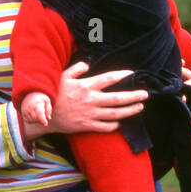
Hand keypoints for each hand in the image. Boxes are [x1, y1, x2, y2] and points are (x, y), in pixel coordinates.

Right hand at [20, 91, 51, 126]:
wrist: (30, 94)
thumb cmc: (40, 98)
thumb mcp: (47, 101)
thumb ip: (49, 109)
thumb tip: (48, 118)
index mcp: (36, 104)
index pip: (39, 113)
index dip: (42, 119)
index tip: (46, 124)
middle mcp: (29, 108)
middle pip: (36, 118)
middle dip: (41, 119)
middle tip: (44, 114)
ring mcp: (25, 111)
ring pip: (32, 121)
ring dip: (38, 120)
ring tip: (39, 113)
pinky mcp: (23, 114)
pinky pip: (29, 121)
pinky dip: (33, 121)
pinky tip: (35, 116)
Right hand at [22, 61, 147, 138]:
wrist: (44, 115)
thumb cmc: (53, 94)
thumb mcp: (62, 77)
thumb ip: (76, 70)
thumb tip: (86, 64)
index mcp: (86, 86)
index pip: (109, 79)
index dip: (123, 75)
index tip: (133, 74)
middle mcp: (91, 100)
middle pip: (118, 99)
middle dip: (134, 96)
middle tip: (146, 94)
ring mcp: (90, 114)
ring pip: (115, 114)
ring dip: (130, 111)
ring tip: (140, 107)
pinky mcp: (87, 126)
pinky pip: (105, 127)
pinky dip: (115, 125)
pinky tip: (123, 122)